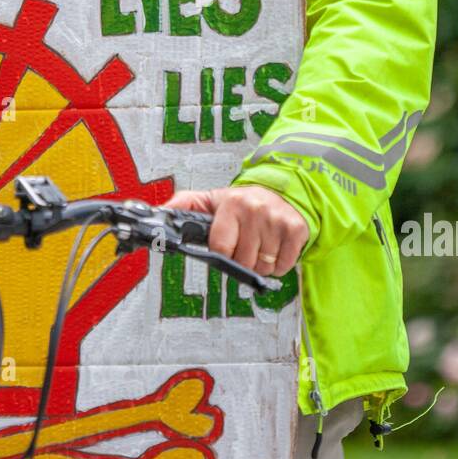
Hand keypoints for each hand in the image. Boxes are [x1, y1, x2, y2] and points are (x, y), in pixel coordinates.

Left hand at [165, 183, 308, 277]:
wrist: (281, 191)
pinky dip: (278, 264)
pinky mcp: (296, 230)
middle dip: (242, 259)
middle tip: (244, 244)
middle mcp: (255, 210)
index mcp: (232, 204)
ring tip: (259, 244)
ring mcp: (277, 221)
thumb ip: (185, 205)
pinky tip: (274, 247)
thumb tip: (161, 211)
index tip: (226, 246)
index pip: (221, 248)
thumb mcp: (212, 200)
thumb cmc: (243, 203)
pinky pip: (283, 266)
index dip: (222, 253)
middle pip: (243, 261)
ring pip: (263, 267)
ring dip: (260, 263)